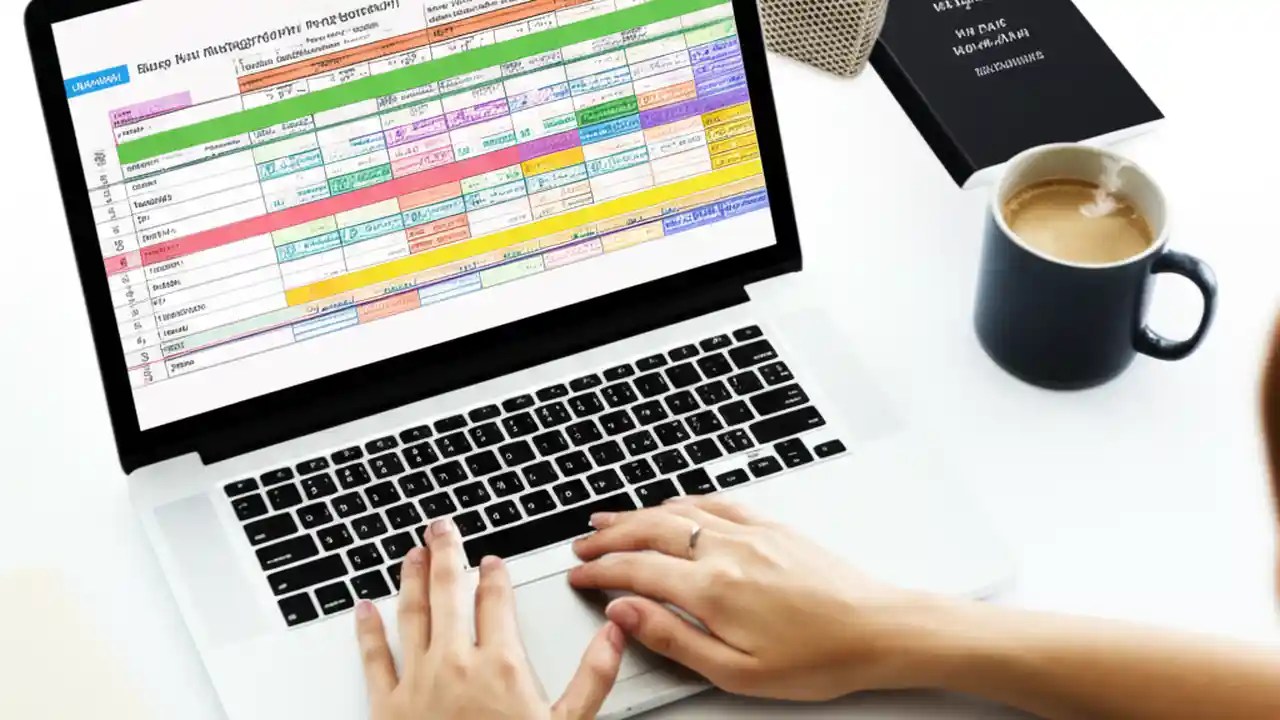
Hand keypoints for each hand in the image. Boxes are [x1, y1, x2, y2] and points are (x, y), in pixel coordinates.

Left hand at [357, 518, 626, 719]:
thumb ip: (593, 677)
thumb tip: (615, 633)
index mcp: (500, 665)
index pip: (495, 600)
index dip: (494, 574)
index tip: (492, 560)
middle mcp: (454, 663)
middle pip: (447, 591)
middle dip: (445, 553)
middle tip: (440, 528)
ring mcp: (416, 682)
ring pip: (411, 614)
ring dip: (410, 578)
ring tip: (411, 554)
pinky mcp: (386, 706)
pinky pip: (373, 658)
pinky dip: (367, 629)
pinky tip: (363, 609)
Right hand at [569, 497, 947, 701]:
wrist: (879, 629)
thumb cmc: (818, 658)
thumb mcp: (736, 671)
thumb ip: (673, 638)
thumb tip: (625, 614)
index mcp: (712, 589)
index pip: (636, 569)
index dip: (600, 572)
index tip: (580, 576)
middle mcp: (727, 550)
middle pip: (649, 531)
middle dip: (608, 537)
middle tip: (583, 546)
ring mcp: (750, 532)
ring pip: (677, 511)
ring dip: (637, 514)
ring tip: (610, 519)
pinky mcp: (772, 526)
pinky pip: (714, 503)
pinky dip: (681, 502)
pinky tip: (672, 506)